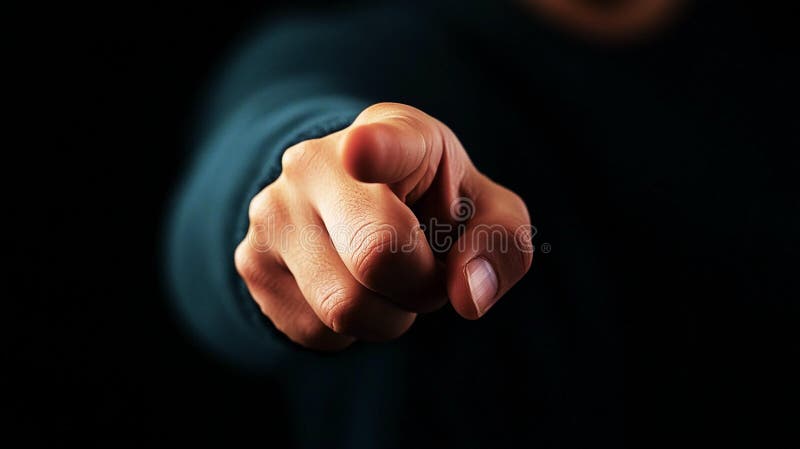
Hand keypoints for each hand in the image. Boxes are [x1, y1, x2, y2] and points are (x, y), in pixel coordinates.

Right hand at [235, 103, 532, 349]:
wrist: (354, 201)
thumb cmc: (432, 202)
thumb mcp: (485, 209)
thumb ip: (500, 243)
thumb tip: (468, 295)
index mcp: (389, 134)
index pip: (381, 143)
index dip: (375, 150)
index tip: (363, 153)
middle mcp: (315, 164)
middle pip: (378, 255)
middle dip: (423, 287)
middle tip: (427, 271)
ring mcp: (274, 211)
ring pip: (344, 308)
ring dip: (390, 316)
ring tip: (390, 280)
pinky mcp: (252, 260)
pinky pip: (317, 331)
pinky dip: (353, 331)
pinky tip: (353, 288)